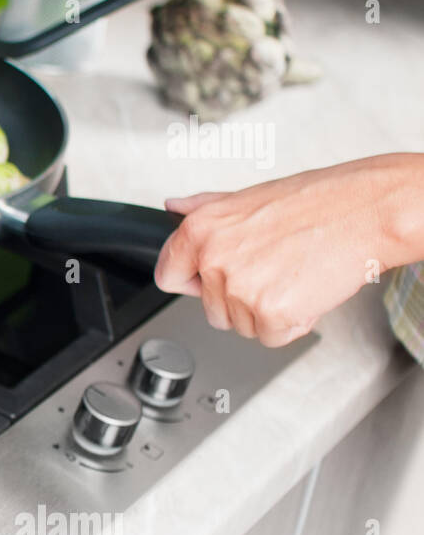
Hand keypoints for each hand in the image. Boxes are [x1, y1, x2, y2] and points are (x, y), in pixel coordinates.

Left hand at [155, 155, 423, 346]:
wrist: (366, 212)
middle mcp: (212, 259)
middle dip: (239, 298)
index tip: (213, 279)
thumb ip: (205, 208)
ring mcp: (239, 289)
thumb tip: (173, 207)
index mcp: (199, 230)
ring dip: (267, 310)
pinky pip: (271, 336)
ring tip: (293, 274)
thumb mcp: (248, 197)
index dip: (194, 282)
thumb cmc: (316, 203)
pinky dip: (291, 323)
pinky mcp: (270, 313)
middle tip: (274, 268)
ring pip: (241, 325)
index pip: (168, 276)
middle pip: (210, 309)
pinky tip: (305, 291)